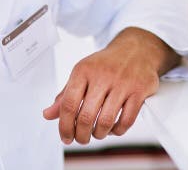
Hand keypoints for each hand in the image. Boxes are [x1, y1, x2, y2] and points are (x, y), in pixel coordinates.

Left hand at [42, 27, 179, 144]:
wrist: (136, 48)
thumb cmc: (105, 64)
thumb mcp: (82, 73)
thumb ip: (65, 95)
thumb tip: (47, 115)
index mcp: (83, 70)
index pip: (68, 104)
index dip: (65, 126)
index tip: (65, 137)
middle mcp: (102, 75)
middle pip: (86, 116)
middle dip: (81, 135)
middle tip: (81, 139)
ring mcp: (123, 83)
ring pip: (106, 121)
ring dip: (99, 134)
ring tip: (97, 133)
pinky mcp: (140, 90)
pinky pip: (127, 120)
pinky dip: (118, 130)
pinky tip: (113, 128)